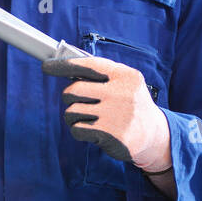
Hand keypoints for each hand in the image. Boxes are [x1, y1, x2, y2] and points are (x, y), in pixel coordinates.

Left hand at [43, 54, 171, 172]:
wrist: (154, 135)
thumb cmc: (133, 105)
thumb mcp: (127, 83)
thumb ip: (104, 75)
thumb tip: (69, 68)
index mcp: (125, 75)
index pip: (89, 65)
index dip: (65, 65)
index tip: (47, 66)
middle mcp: (121, 92)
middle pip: (74, 89)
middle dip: (69, 96)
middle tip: (76, 100)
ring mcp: (115, 114)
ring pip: (72, 111)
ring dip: (73, 115)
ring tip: (87, 117)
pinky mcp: (109, 134)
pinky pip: (77, 129)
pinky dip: (78, 129)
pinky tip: (91, 130)